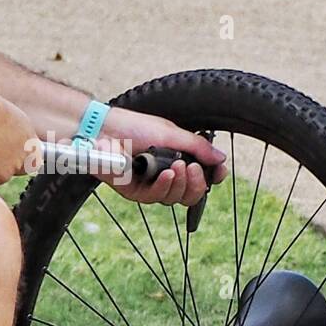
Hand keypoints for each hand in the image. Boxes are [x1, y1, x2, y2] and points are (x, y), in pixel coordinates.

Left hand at [95, 107, 228, 207]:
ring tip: (177, 167)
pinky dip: (163, 186)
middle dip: (198, 183)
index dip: (213, 177)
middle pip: (191, 193)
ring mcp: (151, 184)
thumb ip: (197, 147)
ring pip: (175, 198)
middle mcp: (166, 173)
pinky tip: (166, 175)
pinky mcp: (135, 192)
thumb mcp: (171, 133)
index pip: (201, 175)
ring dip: (180, 184)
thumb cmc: (133, 127)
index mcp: (177, 158)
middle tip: (194, 169)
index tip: (219, 172)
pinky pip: (155, 197)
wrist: (105, 130)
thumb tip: (220, 158)